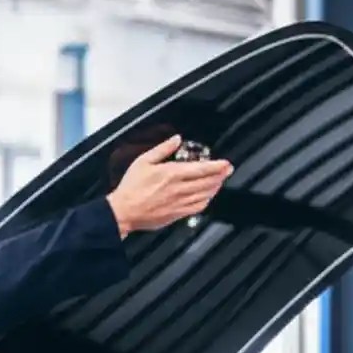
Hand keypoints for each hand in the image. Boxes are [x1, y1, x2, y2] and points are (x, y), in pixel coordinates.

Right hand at [105, 135, 232, 237]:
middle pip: (207, 182)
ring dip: (215, 187)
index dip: (217, 166)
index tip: (226, 163)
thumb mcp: (143, 161)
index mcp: (171, 173)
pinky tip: (208, 196)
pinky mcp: (177, 214)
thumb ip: (162, 149)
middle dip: (221, 175)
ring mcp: (180, 202)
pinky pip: (198, 207)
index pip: (201, 169)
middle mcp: (179, 188)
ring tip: (220, 180)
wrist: (124, 211)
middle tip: (228, 170)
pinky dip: (206, 200)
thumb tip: (175, 139)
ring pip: (205, 194)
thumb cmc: (131, 187)